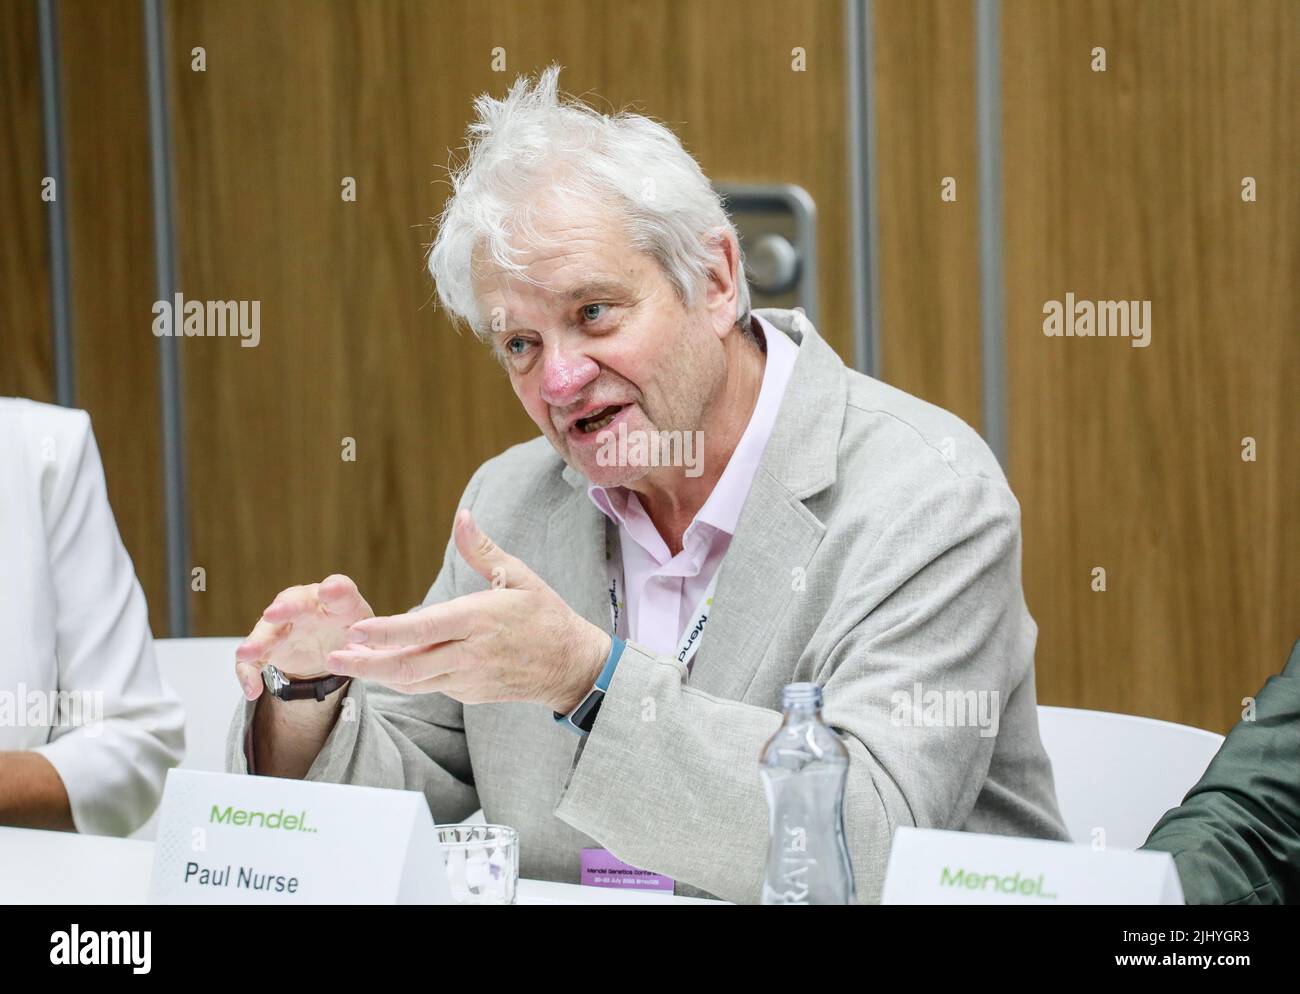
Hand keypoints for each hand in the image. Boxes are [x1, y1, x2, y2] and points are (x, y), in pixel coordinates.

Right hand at [234, 574, 374, 700]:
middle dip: (286, 607)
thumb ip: (372, 648)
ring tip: (248, 654)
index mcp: (339, 603)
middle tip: (273, 614)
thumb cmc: (355, 638)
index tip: (330, 591)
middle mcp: (308, 606)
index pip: (340, 589)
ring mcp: (284, 625)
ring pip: (268, 629)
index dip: (336, 590)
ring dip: (258, 641)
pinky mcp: (268, 647)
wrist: (333, 651)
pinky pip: (253, 660)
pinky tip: (252, 690)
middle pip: (295, 601)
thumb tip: (368, 660)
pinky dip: (249, 674)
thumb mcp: (371, 643)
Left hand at [326, 510, 610, 712]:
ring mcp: (468, 679)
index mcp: (479, 620)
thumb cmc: (546, 616)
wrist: (572, 666)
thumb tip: (462, 515)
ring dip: (379, 674)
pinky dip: (405, 678)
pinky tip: (384, 668)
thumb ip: (482, 550)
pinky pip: (429, 687)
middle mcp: (469, 654)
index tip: (356, 630)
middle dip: (367, 664)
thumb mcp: (519, 577)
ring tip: (347, 664)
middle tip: (333, 658)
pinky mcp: (469, 694)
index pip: (423, 629)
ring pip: (414, 682)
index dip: (386, 632)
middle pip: (408, 665)